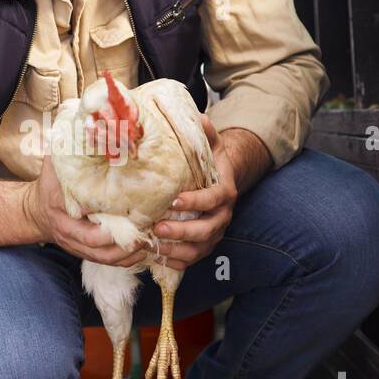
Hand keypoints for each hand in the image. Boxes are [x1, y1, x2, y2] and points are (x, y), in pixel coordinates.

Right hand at [24, 153, 149, 266]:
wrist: (35, 211)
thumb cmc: (49, 183)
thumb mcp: (54, 164)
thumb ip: (69, 149)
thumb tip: (90, 124)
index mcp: (61, 212)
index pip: (86, 227)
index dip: (109, 228)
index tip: (132, 216)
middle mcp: (69, 234)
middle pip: (99, 248)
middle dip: (125, 242)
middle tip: (148, 229)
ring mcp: (77, 247)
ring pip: (107, 259)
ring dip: (130, 253)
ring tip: (151, 239)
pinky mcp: (86, 253)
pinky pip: (108, 262)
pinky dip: (127, 259)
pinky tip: (144, 247)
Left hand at [152, 116, 236, 271]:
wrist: (220, 182)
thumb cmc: (210, 164)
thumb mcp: (211, 146)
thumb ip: (206, 133)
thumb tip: (199, 116)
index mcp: (225, 192)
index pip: (214, 199)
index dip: (196, 201)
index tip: (174, 200)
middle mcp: (222, 216)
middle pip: (207, 230)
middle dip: (183, 232)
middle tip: (158, 228)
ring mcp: (213, 234)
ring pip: (199, 250)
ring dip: (176, 250)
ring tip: (152, 246)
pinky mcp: (203, 246)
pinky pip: (191, 260)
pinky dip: (174, 261)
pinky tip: (154, 257)